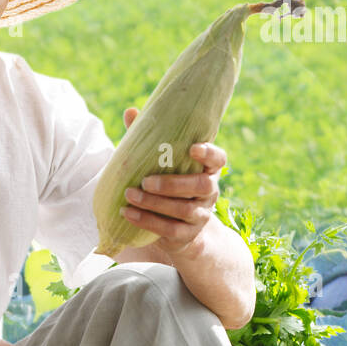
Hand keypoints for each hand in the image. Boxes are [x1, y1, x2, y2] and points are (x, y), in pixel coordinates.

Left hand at [120, 107, 225, 257]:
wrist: (176, 227)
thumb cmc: (166, 183)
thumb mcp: (159, 162)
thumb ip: (149, 139)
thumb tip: (131, 111)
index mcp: (207, 169)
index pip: (219, 159)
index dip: (209, 153)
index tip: (193, 148)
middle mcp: (209, 192)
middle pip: (201, 186)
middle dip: (173, 184)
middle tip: (146, 181)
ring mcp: (201, 215)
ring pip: (184, 210)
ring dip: (154, 203)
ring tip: (130, 195)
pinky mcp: (187, 234)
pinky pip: (170, 229)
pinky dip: (147, 221)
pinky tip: (128, 213)